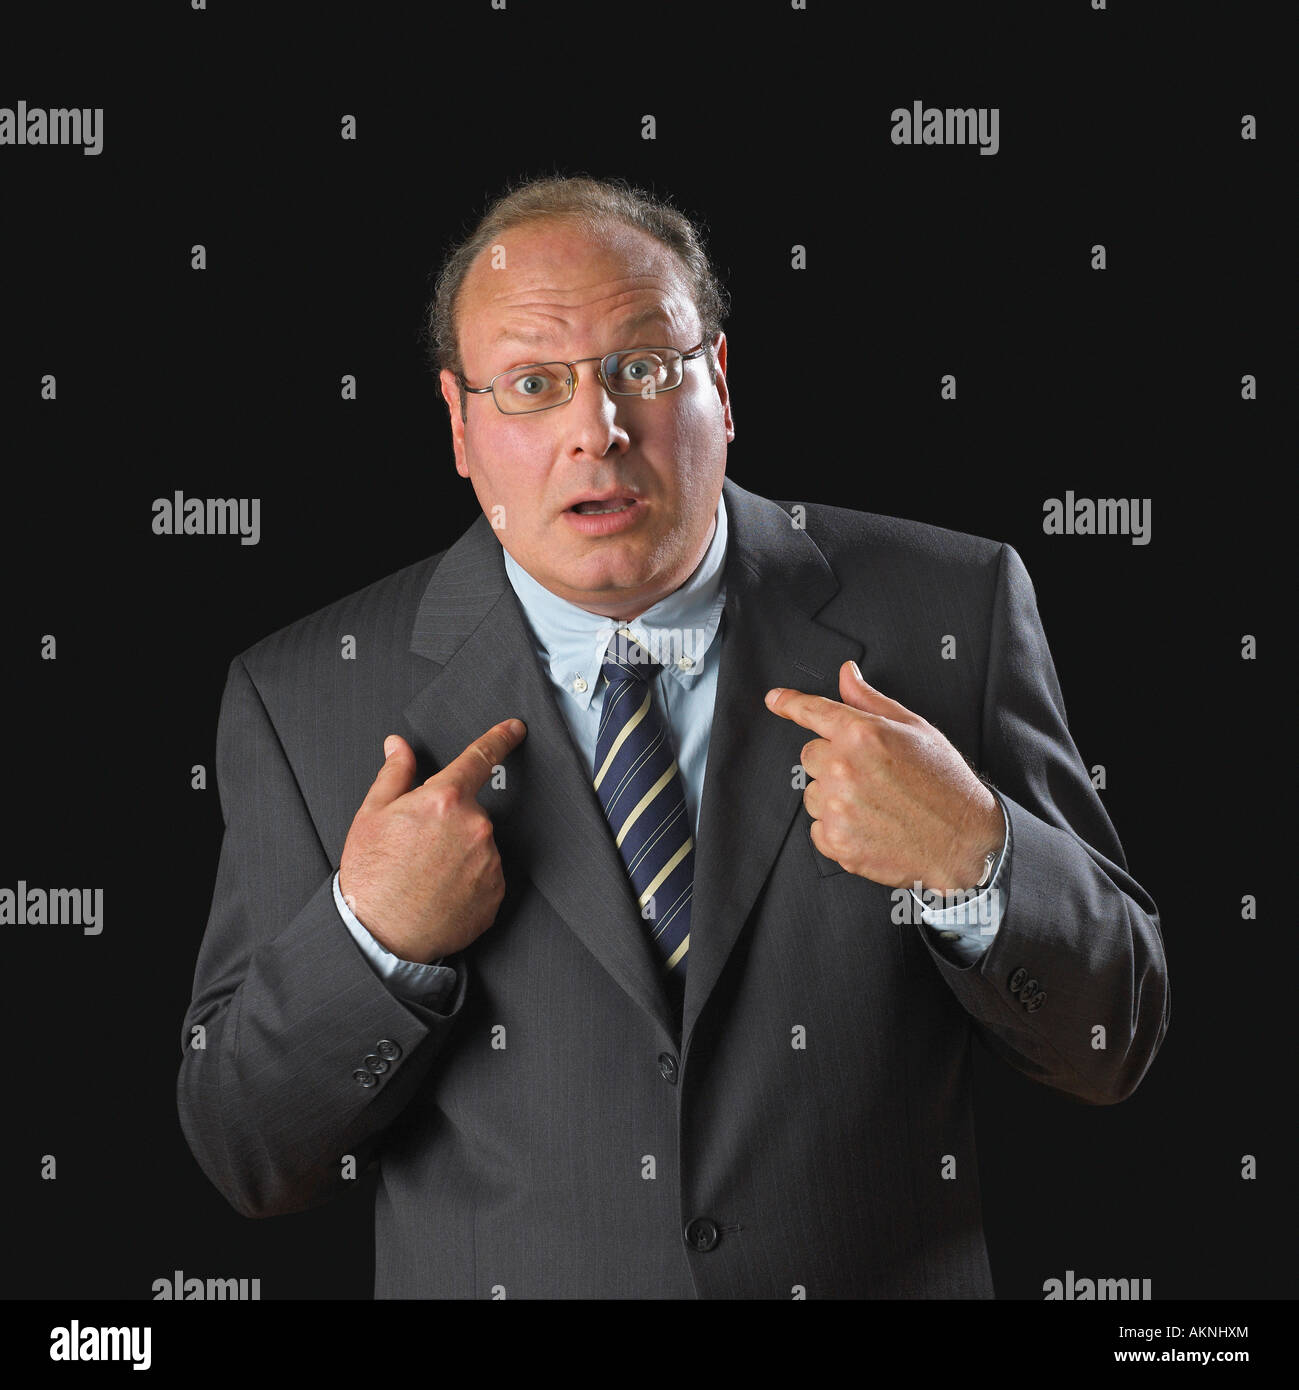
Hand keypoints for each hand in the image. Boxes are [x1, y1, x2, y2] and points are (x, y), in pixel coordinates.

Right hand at [338, 720, 526, 962]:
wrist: (380, 934)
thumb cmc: (372, 877)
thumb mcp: (371, 814)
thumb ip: (395, 773)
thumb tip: (399, 746)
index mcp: (445, 800)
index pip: (480, 757)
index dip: (500, 738)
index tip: (515, 729)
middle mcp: (474, 827)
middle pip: (470, 811)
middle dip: (449, 823)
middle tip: (418, 847)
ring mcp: (489, 860)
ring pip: (478, 845)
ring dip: (459, 853)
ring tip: (426, 874)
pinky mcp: (496, 892)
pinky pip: (486, 875)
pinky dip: (468, 880)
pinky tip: (441, 891)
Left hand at [765, 662, 1002, 892]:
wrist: (964, 841)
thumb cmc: (945, 783)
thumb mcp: (915, 729)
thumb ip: (871, 701)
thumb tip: (847, 674)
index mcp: (862, 734)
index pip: (813, 712)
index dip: (790, 703)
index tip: (774, 700)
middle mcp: (843, 768)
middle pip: (810, 755)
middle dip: (833, 761)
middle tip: (871, 775)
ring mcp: (837, 807)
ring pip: (812, 793)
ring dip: (834, 797)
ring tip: (875, 804)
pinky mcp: (836, 841)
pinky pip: (818, 828)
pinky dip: (837, 829)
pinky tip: (870, 826)